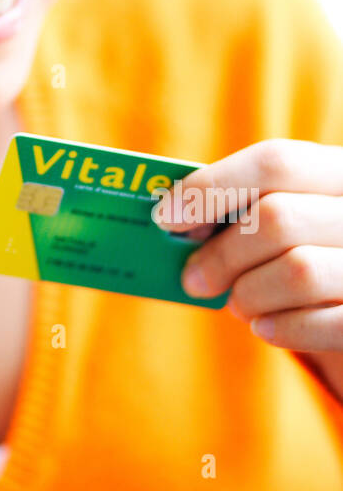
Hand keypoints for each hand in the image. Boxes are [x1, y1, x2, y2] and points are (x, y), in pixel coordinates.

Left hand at [152, 138, 342, 365]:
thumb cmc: (312, 250)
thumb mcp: (292, 215)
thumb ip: (246, 211)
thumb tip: (174, 224)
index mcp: (340, 170)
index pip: (275, 162)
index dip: (212, 187)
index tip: (166, 217)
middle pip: (278, 219)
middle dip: (222, 254)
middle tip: (192, 278)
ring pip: (298, 271)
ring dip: (249, 294)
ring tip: (237, 303)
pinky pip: (323, 323)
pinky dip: (280, 328)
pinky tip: (263, 328)